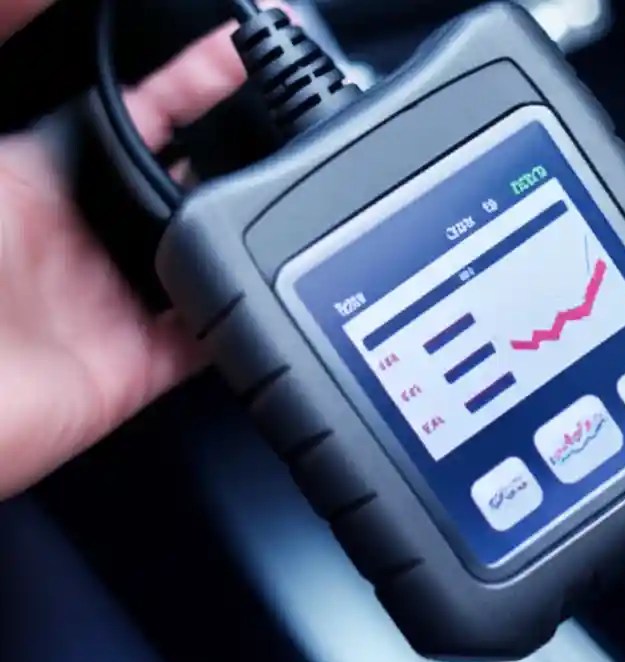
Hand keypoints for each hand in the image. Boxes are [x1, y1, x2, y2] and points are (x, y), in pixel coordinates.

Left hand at [0, 2, 249, 497]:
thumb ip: (6, 34)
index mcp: (36, 174)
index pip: (136, 114)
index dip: (193, 81)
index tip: (244, 49)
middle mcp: (79, 238)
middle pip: (182, 184)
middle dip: (238, 154)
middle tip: (292, 121)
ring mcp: (106, 303)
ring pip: (206, 257)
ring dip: (251, 234)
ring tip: (299, 198)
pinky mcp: (130, 368)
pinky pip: (206, 340)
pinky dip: (241, 319)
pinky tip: (273, 291)